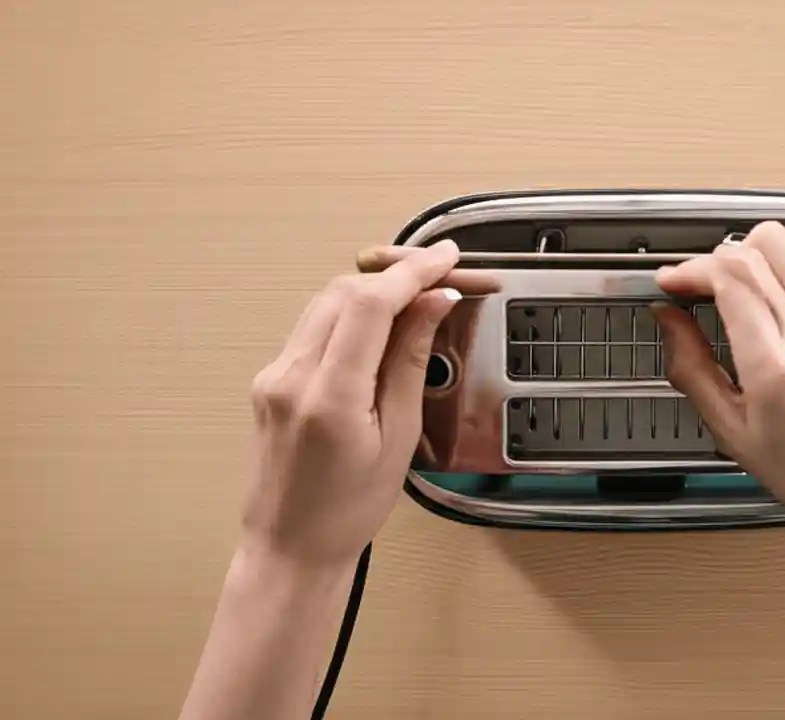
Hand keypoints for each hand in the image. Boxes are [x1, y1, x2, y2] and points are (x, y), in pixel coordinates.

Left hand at [242, 240, 462, 568]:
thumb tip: (433, 304)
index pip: (370, 303)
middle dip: (395, 273)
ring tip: (418, 294)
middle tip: (441, 274)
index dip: (413, 272)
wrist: (290, 548)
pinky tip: (381, 325)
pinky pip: (313, 327)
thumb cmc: (347, 510)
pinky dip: (350, 314)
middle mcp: (291, 377)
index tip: (448, 260)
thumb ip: (410, 362)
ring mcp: (274, 376)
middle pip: (343, 290)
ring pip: (325, 303)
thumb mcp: (398, 438)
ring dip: (372, 289)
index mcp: (328, 396)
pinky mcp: (270, 380)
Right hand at [654, 220, 784, 529]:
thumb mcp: (735, 436)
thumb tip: (669, 323)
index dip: (689, 269)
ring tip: (743, 279)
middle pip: (752, 251)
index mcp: (774, 367)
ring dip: (754, 246)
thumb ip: (694, 372)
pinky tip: (783, 275)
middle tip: (698, 287)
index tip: (672, 283)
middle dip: (711, 259)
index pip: (728, 279)